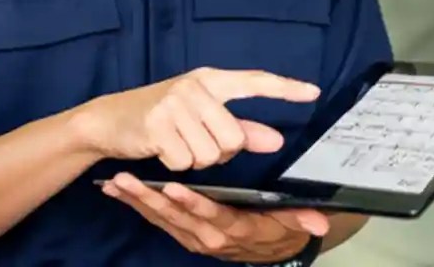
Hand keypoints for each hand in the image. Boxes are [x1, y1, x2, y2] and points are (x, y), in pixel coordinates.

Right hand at [70, 68, 320, 169]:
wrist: (109, 119)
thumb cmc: (163, 117)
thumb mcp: (202, 116)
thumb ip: (241, 128)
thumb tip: (276, 140)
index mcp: (211, 80)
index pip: (255, 82)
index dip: (285, 88)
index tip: (313, 92)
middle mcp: (195, 87)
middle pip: (233, 137)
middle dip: (220, 151)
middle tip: (197, 142)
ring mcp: (174, 104)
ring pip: (210, 154)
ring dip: (196, 160)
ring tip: (179, 144)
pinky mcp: (156, 126)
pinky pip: (185, 162)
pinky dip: (176, 164)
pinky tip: (163, 150)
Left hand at [102, 173, 328, 261]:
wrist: (261, 253)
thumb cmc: (272, 230)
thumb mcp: (287, 225)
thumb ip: (300, 220)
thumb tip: (320, 224)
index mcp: (231, 230)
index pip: (210, 216)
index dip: (192, 203)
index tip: (173, 186)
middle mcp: (206, 237)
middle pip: (175, 217)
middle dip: (149, 198)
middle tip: (126, 179)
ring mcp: (188, 236)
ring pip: (159, 218)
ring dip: (136, 200)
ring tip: (115, 182)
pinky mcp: (178, 232)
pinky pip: (153, 219)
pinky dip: (133, 204)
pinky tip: (113, 189)